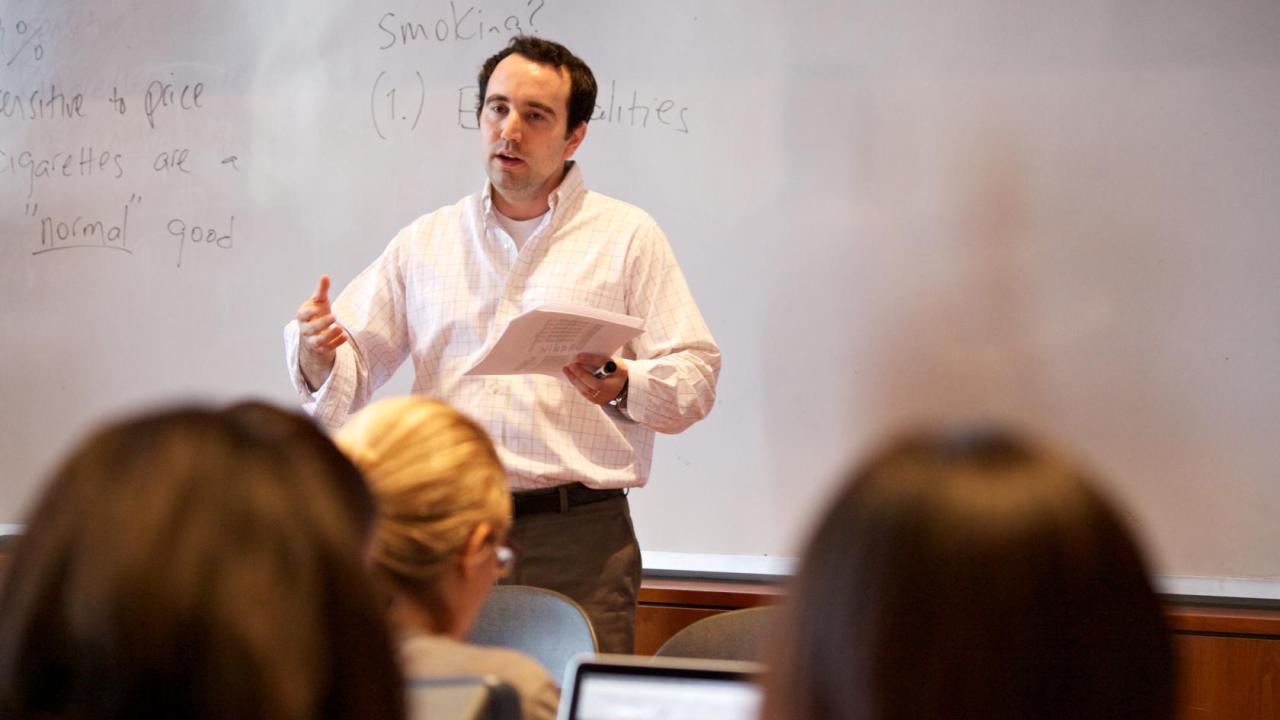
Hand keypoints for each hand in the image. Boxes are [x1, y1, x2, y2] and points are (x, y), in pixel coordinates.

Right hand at [295, 275, 347, 389]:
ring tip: (340, 328)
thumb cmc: (317, 313)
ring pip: (318, 341)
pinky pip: (328, 348)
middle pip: (311, 329)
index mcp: (302, 317)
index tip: (316, 308)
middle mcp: (305, 330)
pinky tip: (345, 336)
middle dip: (322, 323)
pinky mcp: (323, 349)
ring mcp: (313, 341)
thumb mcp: (319, 302)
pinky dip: (336, 343)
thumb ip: (321, 291)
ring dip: (329, 336)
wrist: (316, 333)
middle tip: (334, 316)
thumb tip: (325, 276)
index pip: (302, 315)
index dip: (308, 312)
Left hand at [562, 353, 626, 405]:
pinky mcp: (595, 401)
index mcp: (617, 378)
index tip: (579, 356)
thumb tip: (580, 357)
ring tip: (566, 369)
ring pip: (586, 390)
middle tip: (570, 364)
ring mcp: (602, 398)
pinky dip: (577, 383)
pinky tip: (571, 376)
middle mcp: (610, 391)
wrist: (622, 386)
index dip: (591, 361)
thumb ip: (599, 359)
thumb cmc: (616, 370)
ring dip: (574, 379)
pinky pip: (584, 392)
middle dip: (579, 374)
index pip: (603, 369)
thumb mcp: (613, 361)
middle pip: (592, 384)